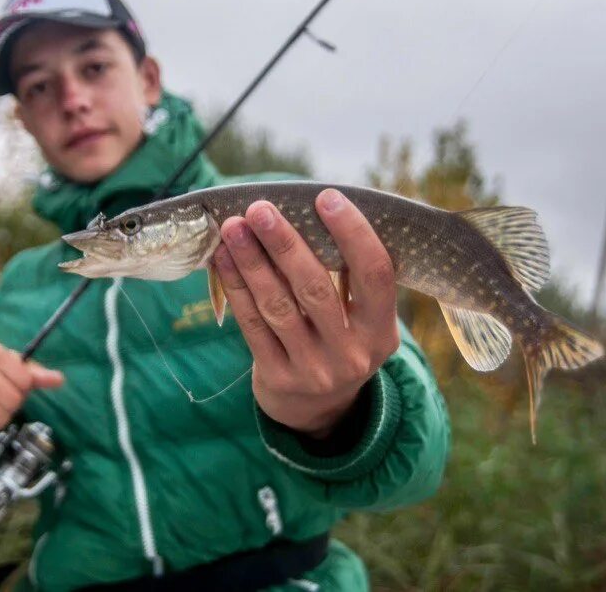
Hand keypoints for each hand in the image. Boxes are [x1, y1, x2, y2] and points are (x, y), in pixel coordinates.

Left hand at [213, 189, 399, 438]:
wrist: (318, 409)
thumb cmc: (340, 339)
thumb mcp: (362, 318)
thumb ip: (351, 276)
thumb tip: (314, 208)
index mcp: (381, 331)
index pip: (375, 275)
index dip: (353, 233)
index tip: (326, 197)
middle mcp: (351, 354)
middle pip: (316, 288)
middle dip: (285, 244)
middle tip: (260, 209)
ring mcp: (313, 369)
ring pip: (277, 305)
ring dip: (251, 261)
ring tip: (233, 227)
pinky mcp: (277, 377)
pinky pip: (252, 324)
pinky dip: (236, 287)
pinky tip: (224, 259)